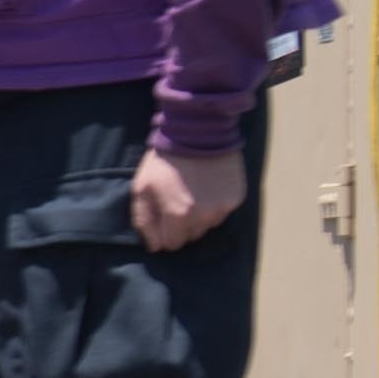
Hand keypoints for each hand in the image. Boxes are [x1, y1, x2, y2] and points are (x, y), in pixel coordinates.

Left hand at [129, 138, 248, 252]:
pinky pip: (222, 211)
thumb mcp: (142, 188)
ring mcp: (224, 208)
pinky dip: (215, 203)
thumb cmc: (164, 160)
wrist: (198, 130)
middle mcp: (205, 217)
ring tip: (192, 190)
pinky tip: (207, 185)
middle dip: (181, 223)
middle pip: (191, 236)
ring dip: (199, 214)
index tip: (162, 214)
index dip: (164, 231)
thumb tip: (154, 247)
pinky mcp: (236, 197)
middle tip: (176, 198)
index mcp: (179, 216)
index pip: (171, 244)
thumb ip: (144, 221)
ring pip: (208, 225)